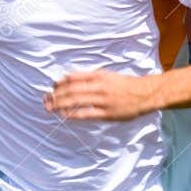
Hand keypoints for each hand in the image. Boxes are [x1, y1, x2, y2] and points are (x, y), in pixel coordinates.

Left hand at [44, 70, 158, 121]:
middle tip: (46, 99)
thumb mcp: (108, 75)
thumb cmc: (125, 84)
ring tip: (50, 107)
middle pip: (72, 89)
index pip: (74, 77)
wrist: (144, 93)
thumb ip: (91, 77)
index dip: (60, 83)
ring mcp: (103, 100)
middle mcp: (99, 86)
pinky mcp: (107, 113)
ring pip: (76, 101)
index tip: (52, 87)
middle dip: (56, 95)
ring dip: (61, 104)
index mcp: (99, 76)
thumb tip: (70, 79)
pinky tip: (65, 115)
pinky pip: (86, 114)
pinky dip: (74, 114)